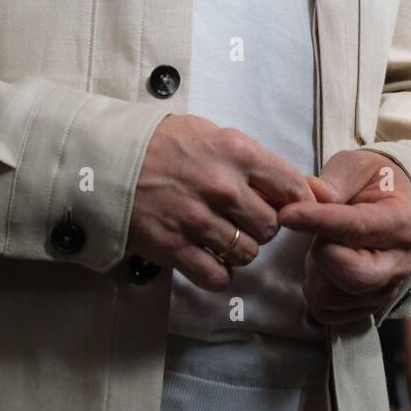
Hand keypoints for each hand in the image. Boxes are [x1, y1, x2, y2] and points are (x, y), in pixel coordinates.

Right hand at [127, 115, 315, 290]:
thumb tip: (301, 188)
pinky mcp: (175, 247)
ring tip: (222, 236)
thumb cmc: (164, 143)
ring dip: (239, 250)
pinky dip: (217, 273)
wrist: (109, 158)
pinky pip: (217, 276)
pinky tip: (207, 257)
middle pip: (271, 227)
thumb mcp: (213, 134)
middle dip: (262, 226)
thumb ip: (255, 160)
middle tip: (243, 219)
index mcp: (237, 153)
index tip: (285, 207)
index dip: (295, 202)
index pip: (292, 188)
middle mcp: (223, 187)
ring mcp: (198, 219)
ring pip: (247, 254)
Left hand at [276, 150, 410, 325]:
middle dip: (320, 253)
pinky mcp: (367, 306)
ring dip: (314, 271)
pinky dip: (315, 290)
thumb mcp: (357, 167)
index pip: (356, 227)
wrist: (396, 205)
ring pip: (332, 297)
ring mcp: (385, 289)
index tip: (286, 214)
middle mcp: (399, 262)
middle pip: (351, 276)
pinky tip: (323, 266)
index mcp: (400, 221)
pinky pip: (327, 312)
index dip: (317, 221)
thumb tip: (309, 193)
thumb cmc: (373, 183)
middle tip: (315, 233)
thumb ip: (333, 183)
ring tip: (321, 245)